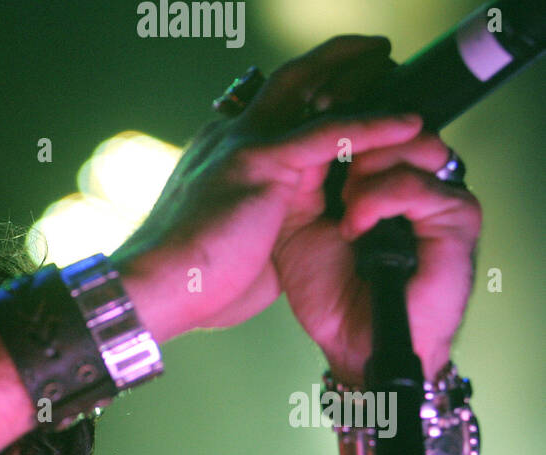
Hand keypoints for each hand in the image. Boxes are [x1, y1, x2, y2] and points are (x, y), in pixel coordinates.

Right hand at [109, 37, 444, 348]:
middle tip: (376, 56)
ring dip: (360, 76)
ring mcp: (243, 146)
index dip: (312, 95)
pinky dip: (373, 126)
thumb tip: (308, 235)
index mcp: (222, 157)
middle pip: (292, 83)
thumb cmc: (191, 284)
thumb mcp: (243, 245)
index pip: (274, 111)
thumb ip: (276, 224)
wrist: (153, 292)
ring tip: (396, 68)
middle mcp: (230, 139)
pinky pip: (329, 133)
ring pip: (313, 92)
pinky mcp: (260, 163)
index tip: (345, 92)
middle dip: (336, 65)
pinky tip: (408, 124)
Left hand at [265, 55, 481, 382]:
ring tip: (345, 217)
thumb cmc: (330, 293)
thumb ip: (303, 177)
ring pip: (401, 146)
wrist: (352, 342)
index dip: (344, 117)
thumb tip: (303, 129)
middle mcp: (410, 177)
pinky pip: (415, 184)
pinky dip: (378, 202)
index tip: (312, 121)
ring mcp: (436, 193)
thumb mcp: (300, 225)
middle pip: (389, 124)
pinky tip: (357, 229)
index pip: (370, 123)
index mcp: (377, 176)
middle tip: (330, 186)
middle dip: (351, 144)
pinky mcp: (455, 214)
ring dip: (362, 176)